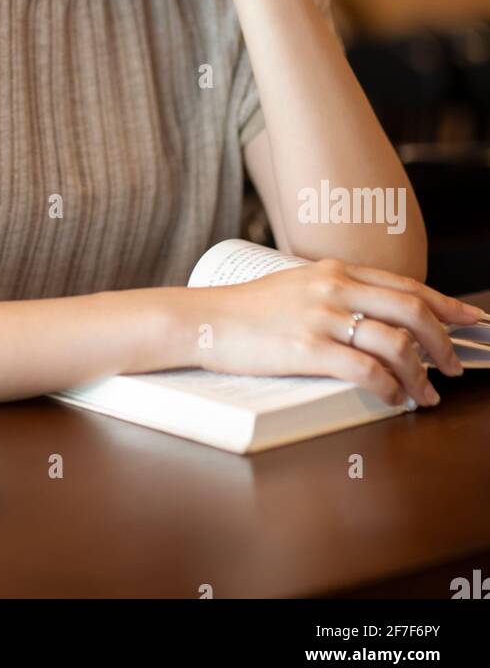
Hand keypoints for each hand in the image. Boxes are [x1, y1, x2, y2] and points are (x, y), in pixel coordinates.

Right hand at [166, 257, 481, 407]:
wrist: (203, 319)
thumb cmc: (248, 311)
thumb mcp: (298, 288)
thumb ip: (336, 296)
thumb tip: (378, 321)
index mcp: (335, 270)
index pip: (406, 284)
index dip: (445, 304)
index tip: (471, 320)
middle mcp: (334, 287)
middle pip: (412, 310)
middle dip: (444, 341)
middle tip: (455, 365)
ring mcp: (321, 317)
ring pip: (396, 342)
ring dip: (422, 374)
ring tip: (426, 394)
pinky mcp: (307, 348)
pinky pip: (366, 370)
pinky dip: (390, 388)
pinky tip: (392, 398)